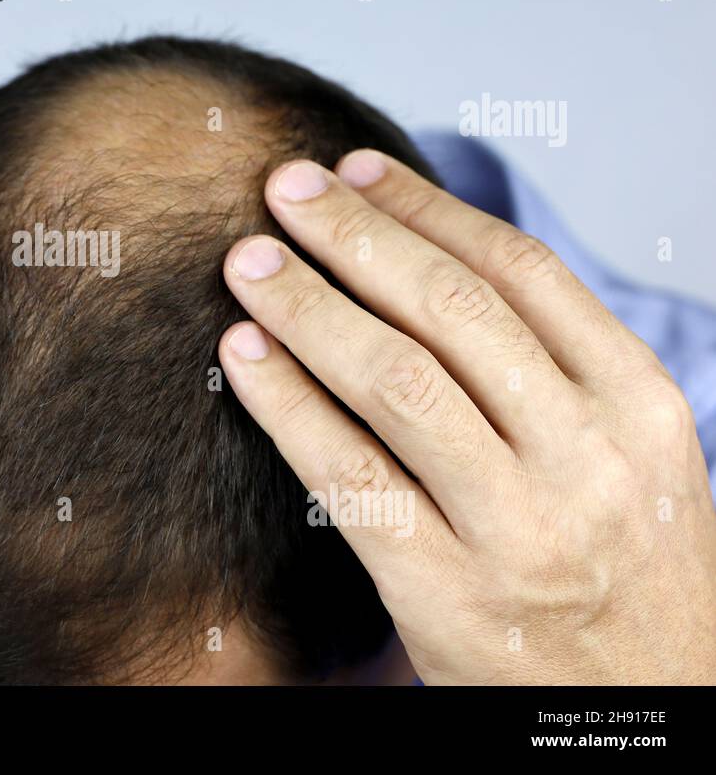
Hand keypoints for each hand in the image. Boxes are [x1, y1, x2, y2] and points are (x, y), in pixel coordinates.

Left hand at [217, 149, 715, 683]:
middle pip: (450, 308)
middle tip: (284, 188)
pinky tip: (243, 355)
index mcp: (642, 407)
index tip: (358, 170)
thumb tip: (425, 263)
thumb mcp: (631, 461)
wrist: (647, 719)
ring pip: (394, 377)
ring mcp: (519, 529)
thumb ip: (553, 371)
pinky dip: (285, 402)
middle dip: (355, 235)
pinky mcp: (446, 591)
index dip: (427, 208)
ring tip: (247, 260)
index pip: (521, 271)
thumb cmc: (623, 574)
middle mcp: (590, 459)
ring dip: (307, 305)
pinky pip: (346, 473)